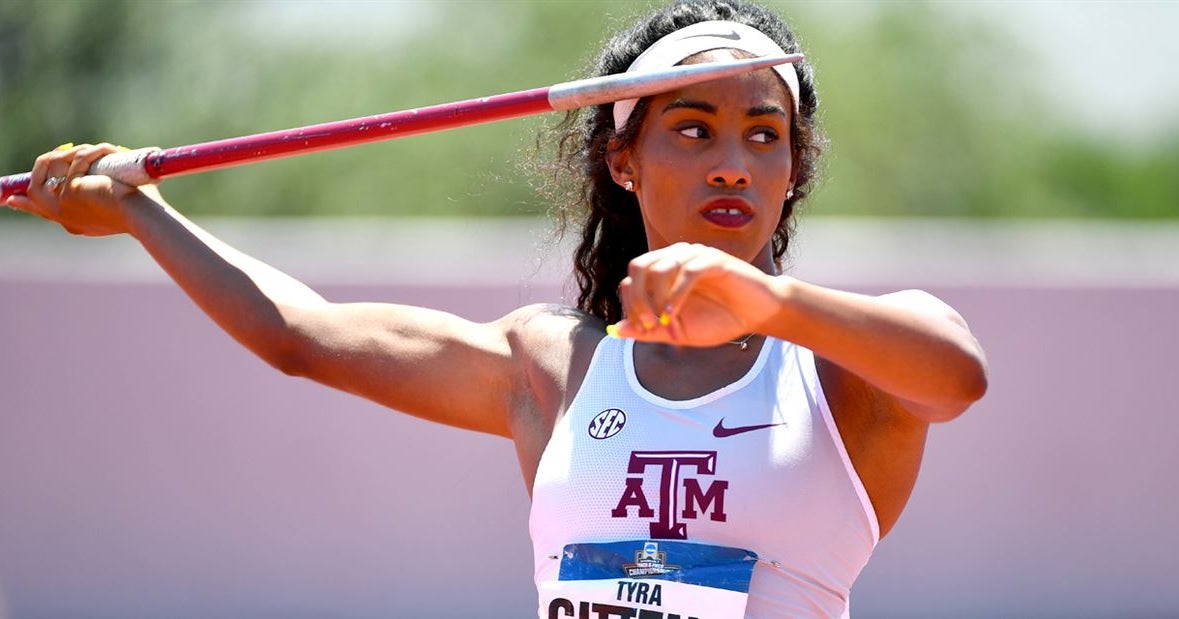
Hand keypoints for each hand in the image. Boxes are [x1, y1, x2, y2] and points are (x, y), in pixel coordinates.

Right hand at [2, 143, 158, 236]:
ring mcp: (63, 204)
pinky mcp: (69, 191)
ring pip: (51, 167)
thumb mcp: (119, 204)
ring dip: (73, 153)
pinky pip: (76, 160)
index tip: (12, 198)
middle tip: (57, 153)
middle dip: (40, 168)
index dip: (27, 202)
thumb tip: (108, 165)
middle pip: (34, 190)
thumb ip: (106, 190)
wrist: (144, 217)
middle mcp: (64, 216)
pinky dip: (92, 151)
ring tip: (96, 149)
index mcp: (74, 222)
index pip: (43, 210)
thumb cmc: (142, 210)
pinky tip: (109, 149)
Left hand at [611, 242, 784, 346]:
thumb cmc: (719, 320)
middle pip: (639, 267)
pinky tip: (674, 316)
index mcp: (664, 271)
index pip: (632, 278)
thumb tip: (615, 330)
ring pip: (659, 268)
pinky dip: (675, 296)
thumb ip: (648, 330)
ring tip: (665, 323)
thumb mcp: (678, 331)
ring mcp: (695, 255)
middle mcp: (676, 257)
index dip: (630, 304)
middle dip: (638, 299)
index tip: (641, 329)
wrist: (757, 315)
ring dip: (656, 300)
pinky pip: (687, 271)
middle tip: (648, 324)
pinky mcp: (714, 259)